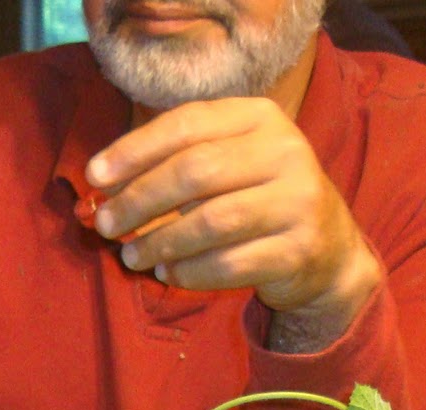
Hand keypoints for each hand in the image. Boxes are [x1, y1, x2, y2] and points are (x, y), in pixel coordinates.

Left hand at [86, 97, 381, 350]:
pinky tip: (169, 275)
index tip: (95, 176)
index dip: (135, 150)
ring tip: (133, 257)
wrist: (330, 249)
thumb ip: (177, 163)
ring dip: (161, 243)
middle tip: (107, 225)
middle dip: (140, 200)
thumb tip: (103, 184)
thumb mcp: (229, 164)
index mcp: (261, 118)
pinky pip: (229, 264)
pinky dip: (190, 272)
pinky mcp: (298, 250)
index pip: (187, 124)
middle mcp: (285, 152)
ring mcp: (297, 202)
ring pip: (210, 223)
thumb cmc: (261, 199)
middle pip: (195, 173)